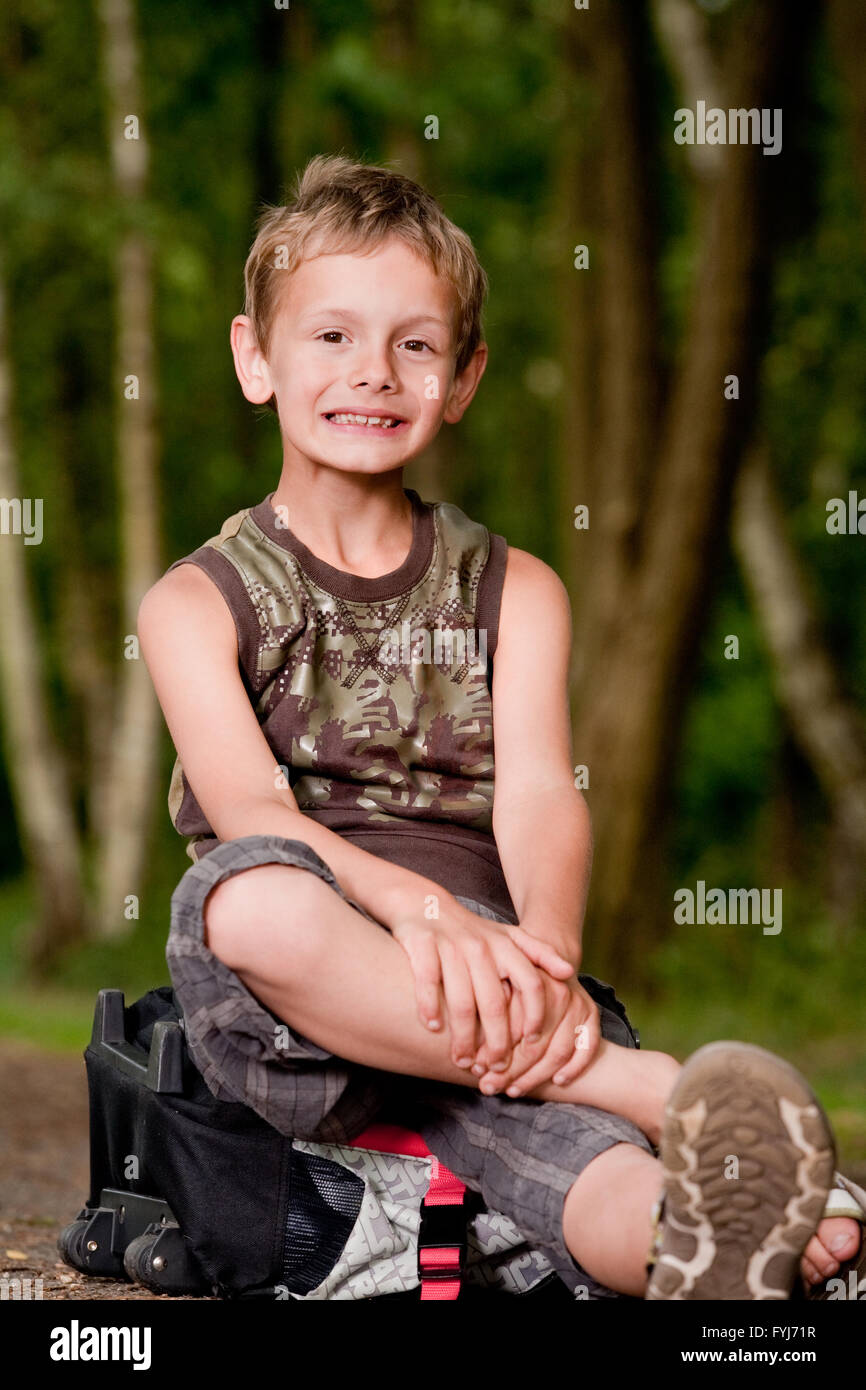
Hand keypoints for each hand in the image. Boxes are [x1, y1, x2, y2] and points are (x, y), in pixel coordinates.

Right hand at [389, 899, 574, 1072]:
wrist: (426, 906)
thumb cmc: (473, 932)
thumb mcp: (509, 937)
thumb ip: (539, 954)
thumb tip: (569, 973)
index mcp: (506, 946)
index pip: (530, 984)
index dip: (534, 1016)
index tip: (532, 1043)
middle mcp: (481, 946)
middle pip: (495, 1003)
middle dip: (497, 1042)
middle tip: (496, 1068)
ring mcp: (451, 946)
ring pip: (461, 1001)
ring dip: (463, 1037)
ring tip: (463, 1061)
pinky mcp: (423, 946)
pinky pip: (429, 983)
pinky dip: (430, 1008)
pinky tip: (433, 1028)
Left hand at [473, 974, 601, 1096]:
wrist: (542, 961)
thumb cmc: (507, 977)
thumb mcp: (489, 982)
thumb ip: (483, 1013)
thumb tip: (467, 1053)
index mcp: (528, 980)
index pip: (513, 1026)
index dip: (494, 1053)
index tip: (477, 1071)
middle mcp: (557, 990)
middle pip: (535, 1044)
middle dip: (511, 1071)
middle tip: (489, 1087)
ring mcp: (577, 1003)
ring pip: (559, 1051)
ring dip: (536, 1077)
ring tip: (513, 1090)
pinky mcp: (591, 1014)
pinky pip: (587, 1047)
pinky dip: (574, 1067)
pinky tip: (558, 1081)